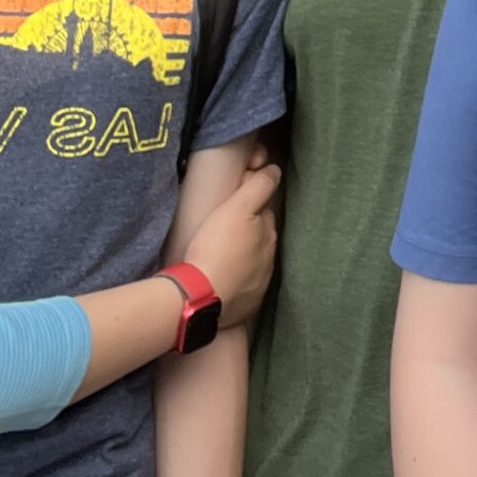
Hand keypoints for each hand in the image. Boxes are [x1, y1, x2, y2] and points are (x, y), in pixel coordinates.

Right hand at [179, 148, 281, 319]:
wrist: (200, 297)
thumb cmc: (216, 247)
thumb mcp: (237, 207)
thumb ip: (258, 186)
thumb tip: (275, 171)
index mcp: (268, 234)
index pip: (264, 212)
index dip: (249, 205)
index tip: (233, 203)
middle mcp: (269, 260)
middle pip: (259, 238)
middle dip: (248, 231)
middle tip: (223, 228)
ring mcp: (259, 284)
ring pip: (253, 263)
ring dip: (241, 256)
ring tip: (220, 253)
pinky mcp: (246, 305)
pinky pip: (243, 288)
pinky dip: (236, 280)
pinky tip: (221, 277)